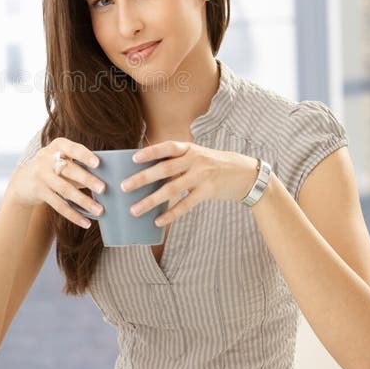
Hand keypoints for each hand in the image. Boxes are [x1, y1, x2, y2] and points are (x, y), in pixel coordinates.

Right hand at [9, 137, 105, 229]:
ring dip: (83, 201)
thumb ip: (80, 165)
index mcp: (58, 146)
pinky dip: (73, 215)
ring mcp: (41, 175)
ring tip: (99, 210)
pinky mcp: (39, 191)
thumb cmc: (54, 168)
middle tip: (103, 189)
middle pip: (69, 170)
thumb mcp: (63, 160)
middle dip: (87, 179)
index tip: (97, 163)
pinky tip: (85, 222)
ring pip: (65, 189)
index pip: (72, 148)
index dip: (84, 155)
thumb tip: (106, 178)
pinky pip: (58, 205)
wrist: (24, 181)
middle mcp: (47, 158)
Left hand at [120, 140, 258, 227]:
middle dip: (142, 178)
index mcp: (189, 149)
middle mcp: (194, 160)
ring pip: (172, 189)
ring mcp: (201, 176)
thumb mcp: (197, 155)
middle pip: (164, 169)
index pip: (167, 147)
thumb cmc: (213, 164)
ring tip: (135, 210)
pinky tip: (158, 221)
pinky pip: (186, 205)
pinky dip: (171, 214)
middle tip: (124, 187)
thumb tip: (147, 172)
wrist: (244, 173)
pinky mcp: (208, 191)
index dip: (150, 152)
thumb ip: (176, 161)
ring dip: (151, 200)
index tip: (133, 158)